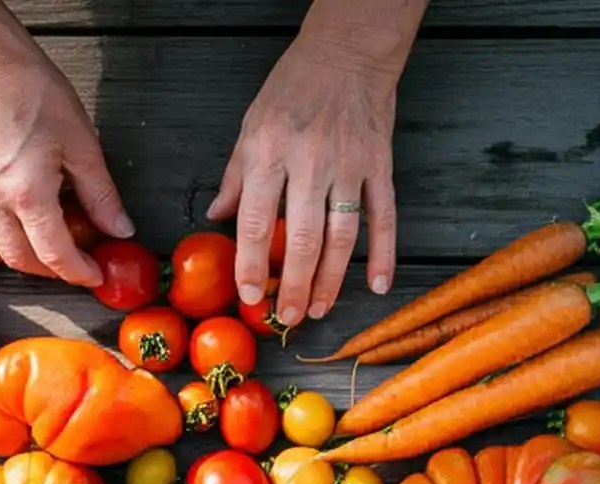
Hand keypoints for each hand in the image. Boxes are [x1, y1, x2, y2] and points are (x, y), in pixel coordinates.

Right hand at [0, 51, 134, 284]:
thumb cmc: (35, 92)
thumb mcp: (83, 146)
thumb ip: (101, 195)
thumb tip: (118, 227)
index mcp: (27, 194)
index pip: (55, 255)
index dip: (79, 271)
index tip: (96, 274)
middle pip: (22, 260)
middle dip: (53, 271)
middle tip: (81, 264)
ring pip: (4, 243)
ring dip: (34, 251)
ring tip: (65, 236)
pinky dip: (19, 227)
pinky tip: (41, 210)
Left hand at [208, 36, 399, 324]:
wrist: (348, 51)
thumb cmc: (293, 87)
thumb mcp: (250, 126)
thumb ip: (235, 177)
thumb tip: (215, 218)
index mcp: (269, 152)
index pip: (257, 220)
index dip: (252, 264)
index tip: (250, 296)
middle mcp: (309, 161)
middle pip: (302, 238)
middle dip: (293, 284)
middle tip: (286, 317)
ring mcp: (349, 165)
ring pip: (342, 235)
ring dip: (331, 279)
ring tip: (319, 309)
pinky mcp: (379, 165)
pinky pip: (384, 216)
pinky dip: (383, 253)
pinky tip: (376, 284)